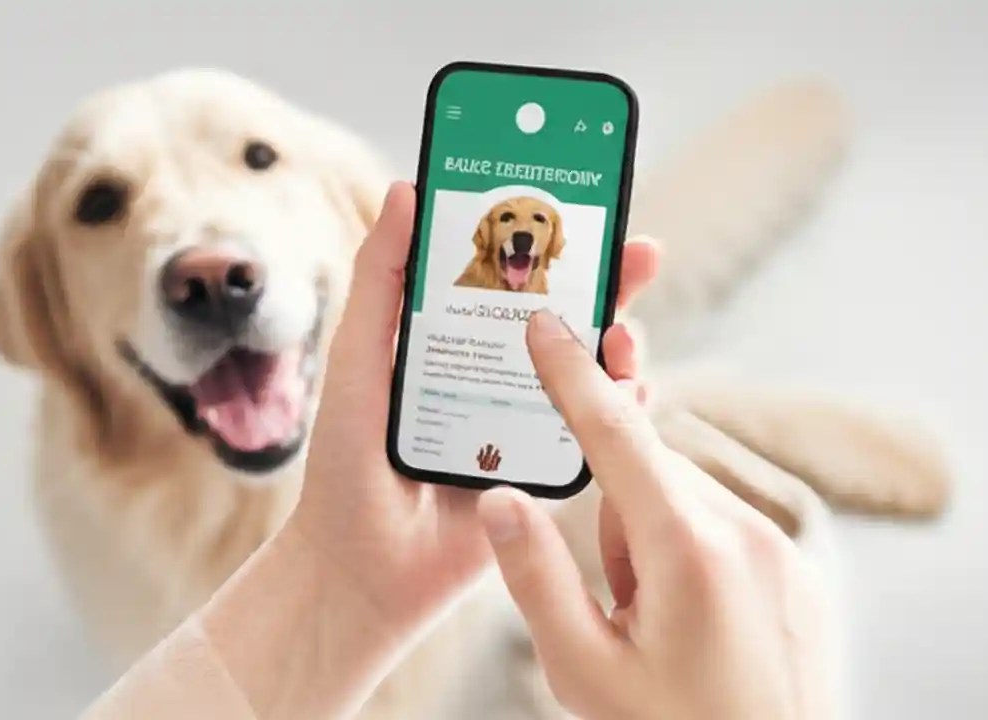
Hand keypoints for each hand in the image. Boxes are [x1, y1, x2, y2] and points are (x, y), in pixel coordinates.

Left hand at [203, 182, 654, 717]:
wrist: (360, 570)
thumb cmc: (347, 465)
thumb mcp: (360, 360)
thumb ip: (380, 279)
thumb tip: (405, 190)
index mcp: (458, 341)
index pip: (513, 276)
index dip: (550, 237)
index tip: (582, 198)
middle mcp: (502, 375)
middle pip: (569, 316)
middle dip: (611, 281)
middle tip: (640, 252)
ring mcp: (530, 423)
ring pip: (593, 372)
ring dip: (621, 344)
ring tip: (625, 332)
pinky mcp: (550, 473)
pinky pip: (598, 435)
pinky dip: (624, 410)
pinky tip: (632, 391)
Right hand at [478, 311, 835, 719]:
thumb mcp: (583, 672)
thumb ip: (535, 578)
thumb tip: (501, 498)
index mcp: (687, 549)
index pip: (616, 436)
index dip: (573, 375)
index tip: (547, 323)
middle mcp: (745, 532)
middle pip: (649, 480)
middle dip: (616, 525)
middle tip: (621, 609)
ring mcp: (782, 551)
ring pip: (686, 507)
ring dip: (656, 546)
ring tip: (663, 632)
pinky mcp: (800, 572)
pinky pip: (728, 533)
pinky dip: (697, 561)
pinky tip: (700, 631)